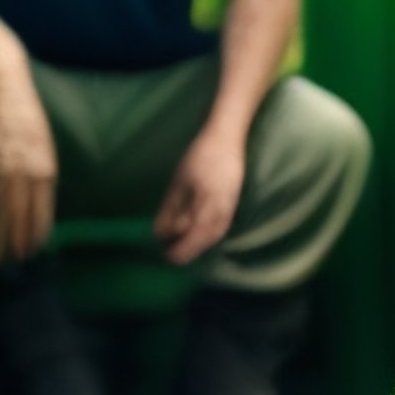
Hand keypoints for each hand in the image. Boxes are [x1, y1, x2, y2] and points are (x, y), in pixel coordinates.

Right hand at [0, 57, 57, 264]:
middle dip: (11, 242)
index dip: (34, 235)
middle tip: (8, 262)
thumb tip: (37, 212)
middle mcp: (20, 172)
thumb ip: (43, 180)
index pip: (39, 212)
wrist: (7, 90)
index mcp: (43, 170)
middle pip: (14, 217)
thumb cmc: (34, 122)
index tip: (31, 251)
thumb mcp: (48, 150)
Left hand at [154, 120, 246, 267]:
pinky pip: (221, 227)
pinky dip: (208, 237)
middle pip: (206, 239)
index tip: (167, 256)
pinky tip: (197, 236)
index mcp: (208, 201)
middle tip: (171, 256)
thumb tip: (160, 234)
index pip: (195, 234)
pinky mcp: (234, 204)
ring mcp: (231, 206)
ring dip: (198, 246)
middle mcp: (222, 208)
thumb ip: (170, 209)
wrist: (227, 138)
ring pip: (215, 235)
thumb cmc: (199, 156)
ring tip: (181, 248)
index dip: (182, 249)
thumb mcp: (179, 181)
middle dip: (189, 251)